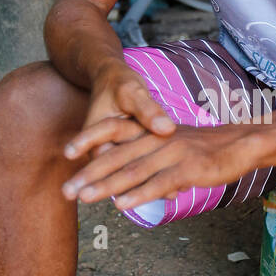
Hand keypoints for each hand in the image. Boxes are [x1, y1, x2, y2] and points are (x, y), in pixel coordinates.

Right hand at [61, 60, 174, 199]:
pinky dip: (154, 172)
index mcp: (99, 135)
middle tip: (170, 197)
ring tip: (176, 192)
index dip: (133, 179)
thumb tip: (166, 129)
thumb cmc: (119, 83)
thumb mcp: (132, 92)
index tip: (156, 187)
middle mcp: (105, 147)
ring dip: (150, 184)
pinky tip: (176, 180)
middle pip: (121, 176)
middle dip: (144, 188)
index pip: (110, 164)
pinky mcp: (128, 149)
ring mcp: (117, 149)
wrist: (112, 78)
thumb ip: (148, 110)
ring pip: (131, 173)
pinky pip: (138, 165)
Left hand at [62, 121, 254, 208]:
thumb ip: (148, 162)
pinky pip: (159, 183)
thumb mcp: (172, 148)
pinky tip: (121, 205)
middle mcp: (158, 138)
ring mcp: (172, 153)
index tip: (65, 154)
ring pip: (133, 170)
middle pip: (116, 156)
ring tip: (84, 198)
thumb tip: (123, 187)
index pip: (113, 130)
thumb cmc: (204, 150)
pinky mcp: (189, 169)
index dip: (88, 140)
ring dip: (105, 186)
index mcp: (151, 131)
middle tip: (66, 191)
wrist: (242, 143)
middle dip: (88, 174)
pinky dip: (138, 194)